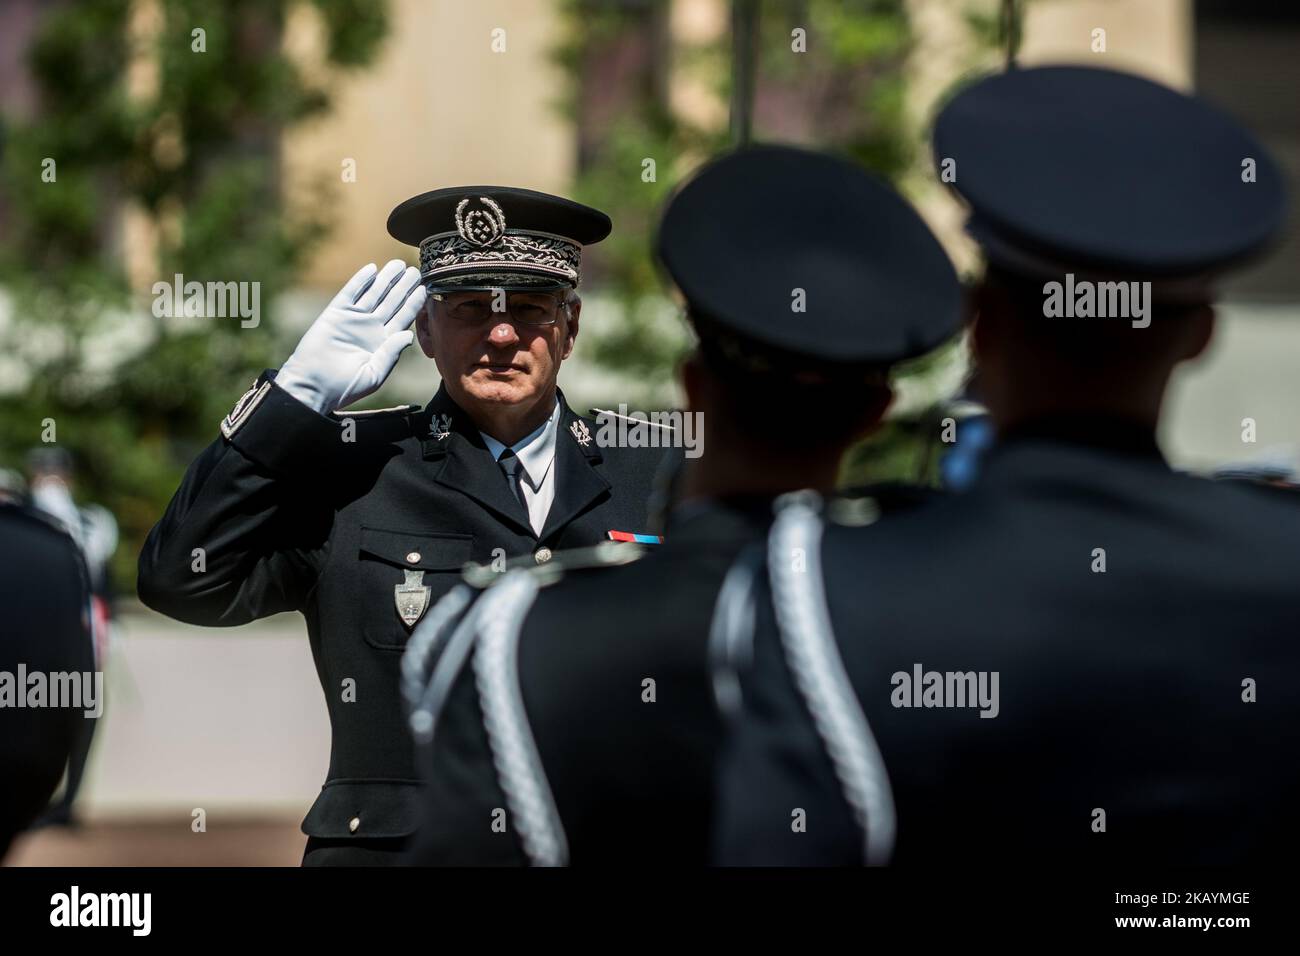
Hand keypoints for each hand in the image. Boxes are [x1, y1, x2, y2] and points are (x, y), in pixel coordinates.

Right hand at [276, 260, 426, 413]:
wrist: (314, 386)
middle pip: (391, 302)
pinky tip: (372, 269)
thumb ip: (391, 353)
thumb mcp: (375, 374)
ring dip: (386, 279)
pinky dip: (361, 281)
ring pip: (373, 293)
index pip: (403, 318)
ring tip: (399, 265)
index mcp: (383, 342)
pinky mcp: (335, 313)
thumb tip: (408, 334)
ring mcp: (353, 319)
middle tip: (416, 270)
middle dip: (404, 286)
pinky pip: (350, 293)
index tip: (425, 289)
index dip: (414, 303)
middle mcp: (370, 328)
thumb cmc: (346, 387)